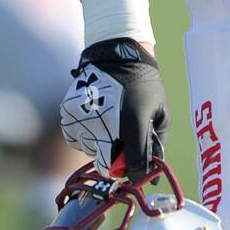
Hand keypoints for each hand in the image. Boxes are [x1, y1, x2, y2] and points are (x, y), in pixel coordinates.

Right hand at [59, 38, 169, 179]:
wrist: (116, 54)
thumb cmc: (144, 85)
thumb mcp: (160, 112)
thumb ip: (156, 144)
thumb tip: (149, 175)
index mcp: (133, 124)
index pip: (132, 167)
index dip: (136, 172)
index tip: (137, 168)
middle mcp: (105, 124)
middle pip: (107, 165)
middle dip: (116, 160)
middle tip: (122, 142)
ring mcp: (84, 119)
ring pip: (90, 151)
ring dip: (100, 146)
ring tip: (109, 122)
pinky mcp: (69, 114)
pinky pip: (75, 138)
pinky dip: (85, 134)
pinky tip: (95, 118)